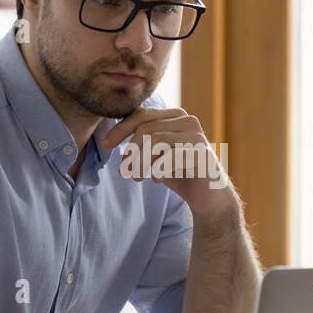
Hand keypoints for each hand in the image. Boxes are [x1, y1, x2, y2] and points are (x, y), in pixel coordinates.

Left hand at [99, 106, 236, 218]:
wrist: (208, 197)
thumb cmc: (180, 174)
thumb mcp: (154, 157)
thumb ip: (137, 146)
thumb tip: (108, 141)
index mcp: (175, 116)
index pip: (141, 114)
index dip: (120, 129)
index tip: (104, 145)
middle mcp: (187, 120)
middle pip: (145, 128)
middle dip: (130, 152)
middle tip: (125, 172)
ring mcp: (196, 135)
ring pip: (155, 140)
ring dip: (140, 162)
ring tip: (137, 178)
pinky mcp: (202, 152)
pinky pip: (169, 156)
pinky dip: (157, 169)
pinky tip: (157, 180)